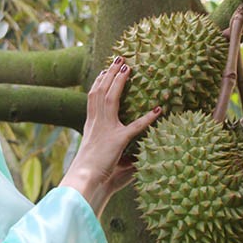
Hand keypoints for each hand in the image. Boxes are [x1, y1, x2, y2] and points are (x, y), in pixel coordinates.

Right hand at [62, 57, 160, 216]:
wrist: (85, 183)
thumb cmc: (96, 177)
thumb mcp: (109, 159)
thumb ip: (124, 154)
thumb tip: (140, 154)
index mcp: (92, 127)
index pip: (93, 99)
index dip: (99, 83)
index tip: (104, 71)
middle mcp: (97, 124)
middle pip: (100, 91)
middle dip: (109, 74)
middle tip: (118, 60)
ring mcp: (106, 130)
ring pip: (110, 98)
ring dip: (118, 81)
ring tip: (127, 67)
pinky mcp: (117, 140)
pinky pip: (135, 126)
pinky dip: (147, 118)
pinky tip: (158, 109)